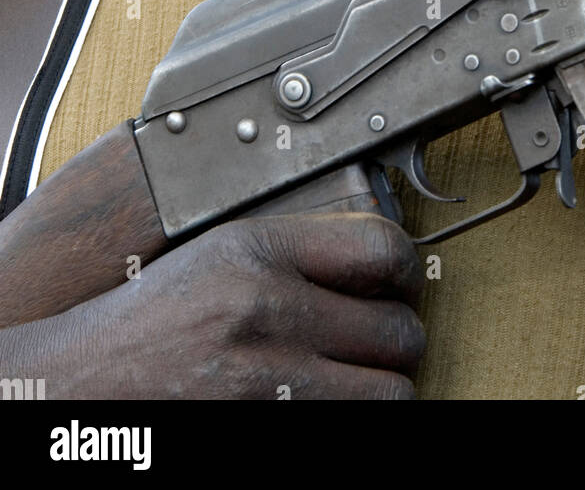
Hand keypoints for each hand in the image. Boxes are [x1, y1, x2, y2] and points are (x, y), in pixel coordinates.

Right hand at [6, 211, 424, 399]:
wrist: (79, 384)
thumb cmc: (151, 319)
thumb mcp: (219, 255)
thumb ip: (297, 252)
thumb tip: (384, 265)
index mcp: (256, 252)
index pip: (382, 248)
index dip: (407, 270)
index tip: (401, 283)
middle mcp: (265, 311)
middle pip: (398, 332)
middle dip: (396, 342)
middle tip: (379, 343)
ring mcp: (266, 383)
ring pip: (390, 394)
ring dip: (381, 390)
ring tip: (355, 380)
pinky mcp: (266, 433)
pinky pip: (349, 431)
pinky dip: (349, 420)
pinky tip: (325, 404)